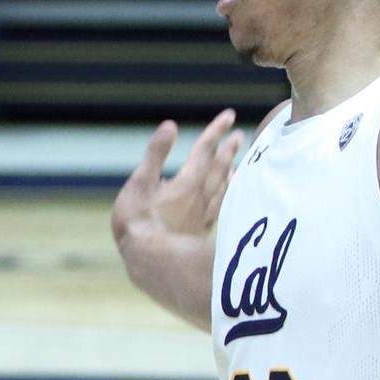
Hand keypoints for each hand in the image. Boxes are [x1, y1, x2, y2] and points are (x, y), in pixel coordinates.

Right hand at [111, 109, 241, 248]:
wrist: (149, 264)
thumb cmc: (139, 223)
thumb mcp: (140, 184)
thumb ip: (155, 155)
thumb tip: (170, 125)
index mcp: (186, 182)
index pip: (204, 151)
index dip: (216, 132)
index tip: (229, 115)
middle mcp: (199, 197)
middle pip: (218, 169)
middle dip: (228, 151)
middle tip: (239, 136)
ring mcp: (201, 216)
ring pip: (222, 189)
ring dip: (230, 174)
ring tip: (237, 165)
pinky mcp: (198, 232)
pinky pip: (218, 209)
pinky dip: (225, 198)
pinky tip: (225, 200)